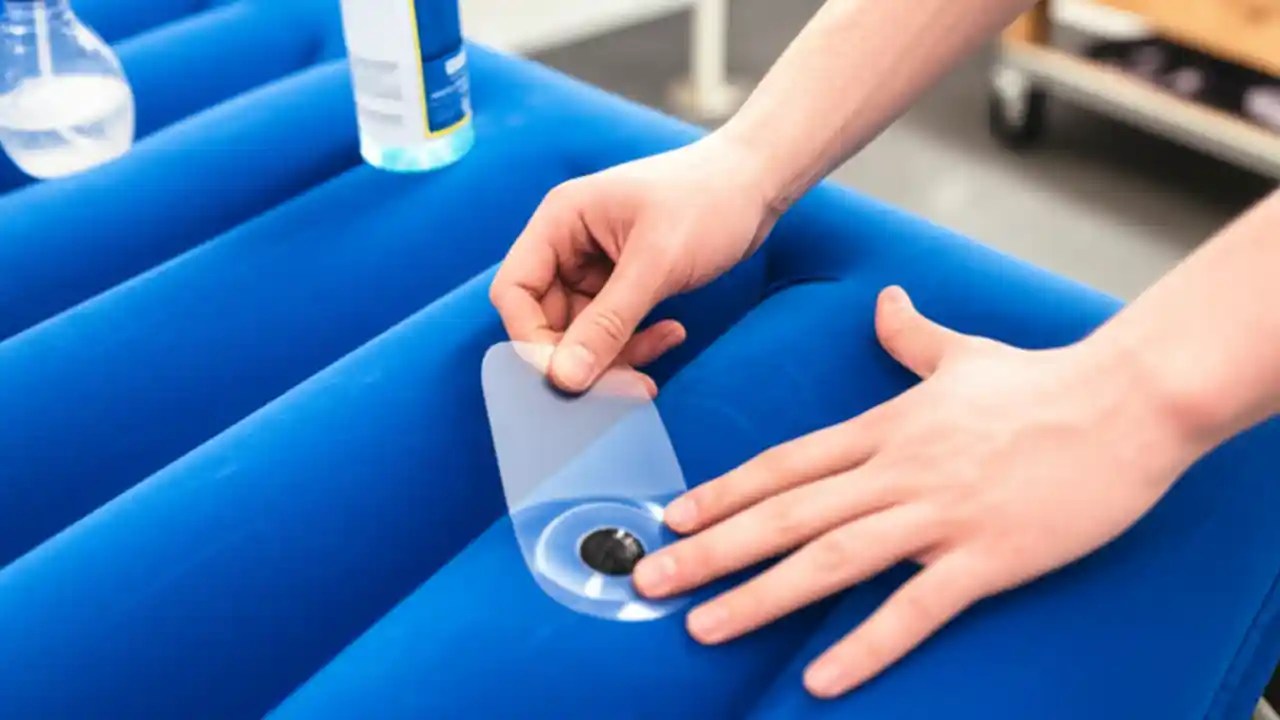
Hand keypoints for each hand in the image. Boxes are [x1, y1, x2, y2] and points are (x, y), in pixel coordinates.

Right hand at [490, 133, 779, 394]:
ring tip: (663, 350)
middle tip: (626, 384)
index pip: (515, 292)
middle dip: (582, 356)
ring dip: (616, 354)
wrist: (757, 183)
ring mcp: (596, 265)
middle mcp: (569, 243)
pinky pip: (613, 328)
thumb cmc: (707, 200)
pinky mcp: (624, 282)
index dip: (530, 339)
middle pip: (546, 320)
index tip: (568, 376)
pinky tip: (674, 334)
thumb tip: (564, 379)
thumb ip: (609, 323)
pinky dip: (637, 341)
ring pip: (582, 332)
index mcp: (560, 221)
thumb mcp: (656, 264)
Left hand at [632, 287, 1202, 697]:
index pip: (784, 463)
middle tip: (651, 577)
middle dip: (711, 548)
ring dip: (759, 595)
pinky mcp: (988, 555)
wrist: (1128, 400)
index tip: (673, 516)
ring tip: (702, 626)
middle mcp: (897, 470)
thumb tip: (884, 302)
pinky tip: (820, 677)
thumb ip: (910, 335)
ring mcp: (939, 514)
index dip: (722, 492)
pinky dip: (865, 643)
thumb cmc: (1044, 381)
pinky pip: (915, 608)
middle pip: (785, 513)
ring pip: (829, 559)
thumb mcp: (964, 353)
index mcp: (885, 428)